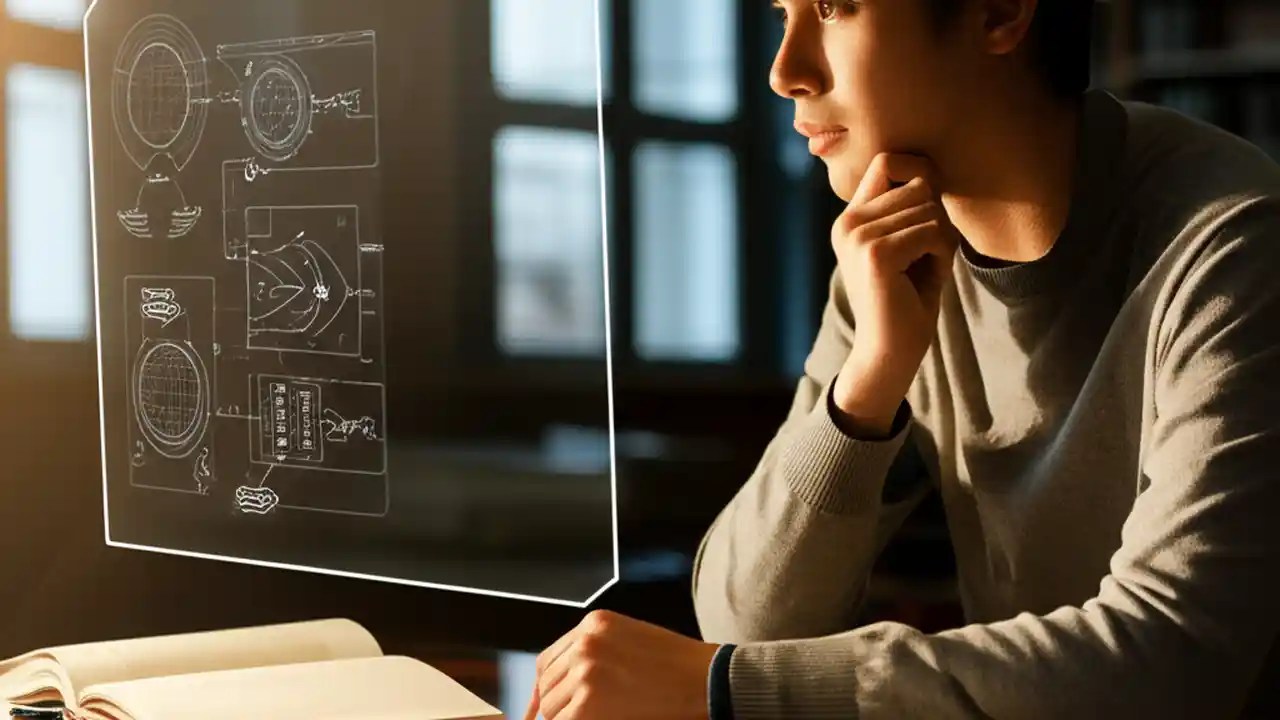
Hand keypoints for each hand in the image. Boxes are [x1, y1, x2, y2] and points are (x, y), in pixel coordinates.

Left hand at [523, 610, 720, 719]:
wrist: (704, 680)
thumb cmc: (677, 664)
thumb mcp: (629, 639)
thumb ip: (595, 653)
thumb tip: (565, 682)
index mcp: (593, 624)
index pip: (548, 659)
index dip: (545, 684)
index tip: (546, 702)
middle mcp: (584, 643)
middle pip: (547, 683)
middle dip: (558, 703)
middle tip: (578, 713)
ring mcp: (584, 672)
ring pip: (551, 707)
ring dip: (566, 716)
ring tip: (599, 715)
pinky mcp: (589, 703)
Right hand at [831, 152, 960, 426]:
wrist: (889, 351)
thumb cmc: (906, 300)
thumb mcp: (907, 245)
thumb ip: (911, 208)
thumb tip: (929, 171)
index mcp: (850, 219)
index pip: (886, 161)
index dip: (920, 175)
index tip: (931, 210)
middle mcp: (847, 223)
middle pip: (917, 185)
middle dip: (936, 220)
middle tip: (927, 257)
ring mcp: (858, 237)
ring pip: (928, 208)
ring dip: (942, 239)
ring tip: (926, 268)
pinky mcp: (875, 253)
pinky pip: (931, 231)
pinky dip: (943, 253)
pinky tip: (929, 276)